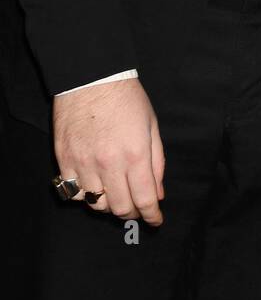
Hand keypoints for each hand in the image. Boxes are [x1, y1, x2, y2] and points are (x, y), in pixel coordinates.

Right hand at [52, 78, 164, 224]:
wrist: (91, 77)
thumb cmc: (126, 98)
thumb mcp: (152, 126)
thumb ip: (156, 162)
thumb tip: (158, 194)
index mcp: (135, 154)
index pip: (145, 199)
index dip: (152, 216)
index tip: (155, 221)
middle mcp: (108, 163)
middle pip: (120, 208)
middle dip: (133, 213)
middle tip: (137, 208)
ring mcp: (83, 163)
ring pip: (96, 204)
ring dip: (109, 205)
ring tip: (116, 193)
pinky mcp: (64, 160)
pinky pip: (73, 193)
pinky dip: (85, 196)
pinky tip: (93, 185)